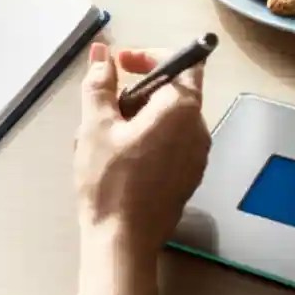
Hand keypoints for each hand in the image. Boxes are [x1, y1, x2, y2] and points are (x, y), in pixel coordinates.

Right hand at [73, 43, 209, 256]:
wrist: (122, 241)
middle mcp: (199, 129)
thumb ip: (99, 83)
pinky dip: (148, 138)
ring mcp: (197, 156)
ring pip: (169, 119)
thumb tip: (101, 52)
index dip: (150, 55)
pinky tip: (118, 158)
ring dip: (138, 117)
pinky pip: (171, 143)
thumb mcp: (95, 125)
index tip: (121, 64)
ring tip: (105, 136)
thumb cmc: (109, 179)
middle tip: (104, 107)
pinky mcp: (189, 177)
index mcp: (182, 109)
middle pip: (174, 92)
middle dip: (137, 91)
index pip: (184, 61)